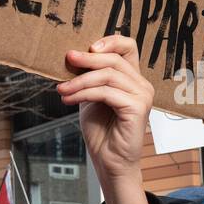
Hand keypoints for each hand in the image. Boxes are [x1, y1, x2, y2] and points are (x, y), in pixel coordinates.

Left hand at [57, 35, 153, 203]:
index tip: (86, 47)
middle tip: (66, 59)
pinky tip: (69, 99)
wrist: (109, 162)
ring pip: (108, 75)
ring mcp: (142, 96)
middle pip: (114, 59)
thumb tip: (71, 56)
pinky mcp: (137, 108)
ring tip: (62, 89)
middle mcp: (142, 85)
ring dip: (80, 80)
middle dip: (87, 58)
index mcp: (133, 79)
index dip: (109, 41)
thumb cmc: (101, 131)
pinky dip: (84, 93)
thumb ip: (88, 78)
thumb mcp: (91, 97)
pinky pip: (106, 92)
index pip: (128, 46)